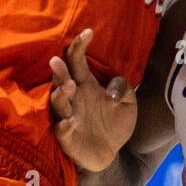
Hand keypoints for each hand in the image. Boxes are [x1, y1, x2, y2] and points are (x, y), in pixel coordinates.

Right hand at [49, 29, 136, 171]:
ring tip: (68, 86)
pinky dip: (64, 126)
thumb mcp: (129, 104)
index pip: (78, 61)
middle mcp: (74, 98)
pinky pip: (63, 129)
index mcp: (86, 85)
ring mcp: (68, 116)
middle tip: (57, 60)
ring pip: (59, 103)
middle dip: (59, 70)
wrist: (110, 154)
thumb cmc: (114, 125)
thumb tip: (112, 87)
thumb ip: (124, 89)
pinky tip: (68, 122)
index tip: (88, 32)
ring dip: (61, 95)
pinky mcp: (67, 136)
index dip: (80, 46)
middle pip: (62, 80)